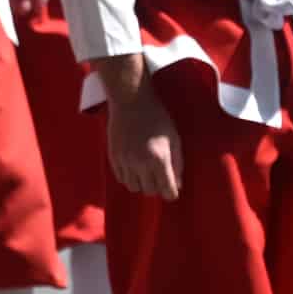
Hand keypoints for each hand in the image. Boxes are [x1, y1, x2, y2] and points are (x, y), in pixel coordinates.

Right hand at [97, 56, 181, 200]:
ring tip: (147, 173)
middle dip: (158, 188)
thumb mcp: (174, 139)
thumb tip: (178, 184)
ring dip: (143, 184)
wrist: (131, 101)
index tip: (173, 189)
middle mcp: (141, 164)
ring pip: (134, 188)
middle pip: (150, 191)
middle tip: (161, 178)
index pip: (168, 191)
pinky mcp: (114, 157)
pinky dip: (130, 178)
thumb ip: (178, 163)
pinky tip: (135, 168)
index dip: (172, 192)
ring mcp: (125, 161)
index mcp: (159, 159)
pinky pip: (122, 179)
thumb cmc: (157, 117)